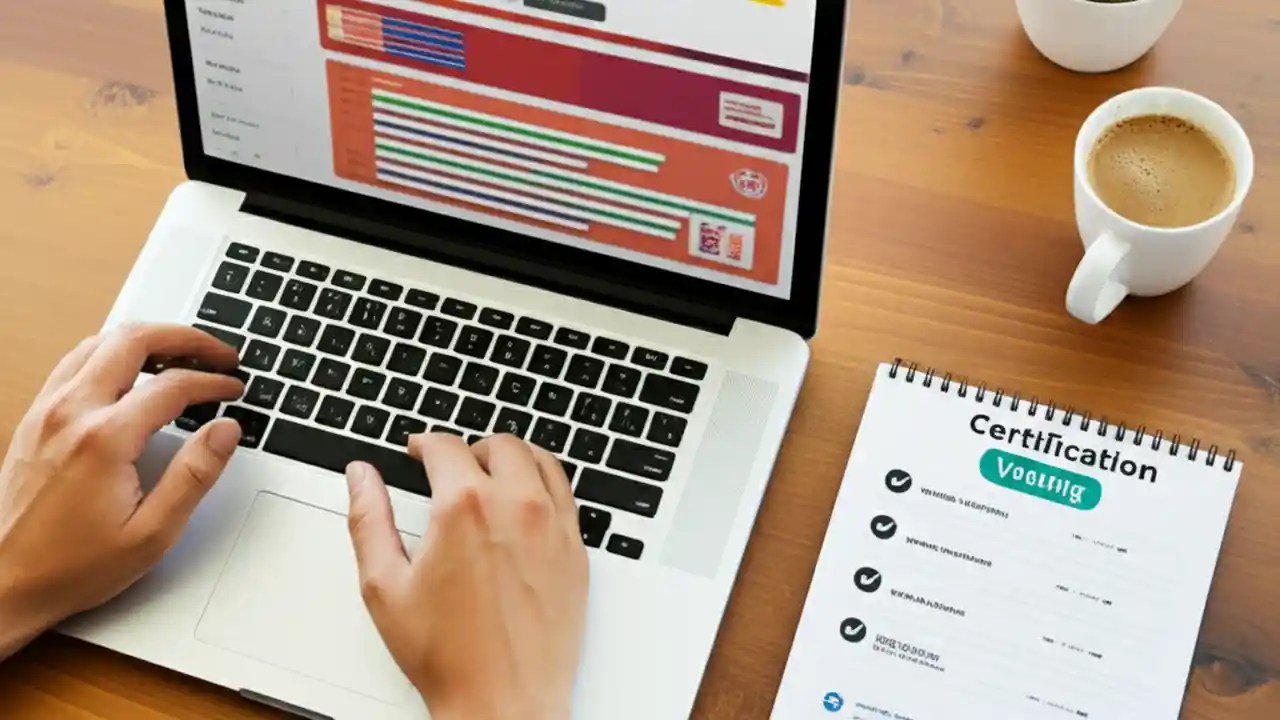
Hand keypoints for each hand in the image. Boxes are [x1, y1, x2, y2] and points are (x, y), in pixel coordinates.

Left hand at [0, 325, 244, 658]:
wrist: (6, 584)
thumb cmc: (73, 566)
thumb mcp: (153, 533)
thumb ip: (195, 474)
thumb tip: (226, 430)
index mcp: (104, 440)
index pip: (172, 386)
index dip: (213, 381)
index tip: (234, 386)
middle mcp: (71, 413)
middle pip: (133, 340)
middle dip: (184, 338)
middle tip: (217, 351)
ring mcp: (47, 411)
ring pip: (101, 342)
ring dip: (147, 339)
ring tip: (181, 354)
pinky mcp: (35, 418)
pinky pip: (75, 361)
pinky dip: (112, 353)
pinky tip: (133, 371)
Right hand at [345, 434, 587, 719]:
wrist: (504, 701)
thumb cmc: (448, 655)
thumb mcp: (384, 585)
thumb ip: (368, 519)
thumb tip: (360, 475)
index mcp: (465, 508)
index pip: (445, 446)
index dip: (423, 442)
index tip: (416, 450)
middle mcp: (516, 506)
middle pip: (497, 444)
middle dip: (468, 447)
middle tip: (450, 465)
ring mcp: (553, 525)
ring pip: (539, 459)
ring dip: (510, 457)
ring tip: (489, 474)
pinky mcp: (577, 548)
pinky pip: (566, 491)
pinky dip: (543, 483)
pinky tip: (525, 500)